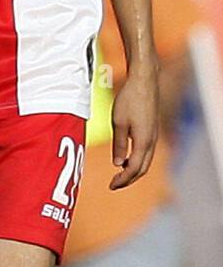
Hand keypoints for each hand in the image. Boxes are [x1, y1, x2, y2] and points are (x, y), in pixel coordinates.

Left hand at [109, 65, 158, 188]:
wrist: (144, 81)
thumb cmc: (129, 100)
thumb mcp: (119, 123)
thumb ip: (119, 144)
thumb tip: (118, 164)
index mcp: (143, 141)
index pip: (134, 169)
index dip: (123, 180)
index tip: (111, 185)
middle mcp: (151, 141)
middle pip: (142, 169)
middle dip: (129, 179)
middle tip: (114, 185)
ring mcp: (153, 135)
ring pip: (146, 161)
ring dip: (133, 171)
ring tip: (119, 175)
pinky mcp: (152, 130)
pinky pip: (146, 152)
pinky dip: (137, 160)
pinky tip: (125, 158)